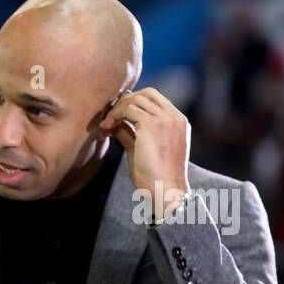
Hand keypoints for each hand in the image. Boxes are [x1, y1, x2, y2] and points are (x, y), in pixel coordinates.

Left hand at [99, 87, 190, 218]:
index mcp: (178, 122)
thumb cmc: (154, 177)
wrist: (165, 190)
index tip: (118, 115)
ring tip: (106, 126)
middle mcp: (174, 117)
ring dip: (117, 110)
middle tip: (110, 118)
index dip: (134, 102)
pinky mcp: (151, 126)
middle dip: (125, 102)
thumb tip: (115, 123)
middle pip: (146, 93)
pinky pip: (128, 110)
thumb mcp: (143, 149)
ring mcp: (165, 120)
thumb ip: (132, 133)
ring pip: (135, 100)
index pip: (155, 98)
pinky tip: (106, 129)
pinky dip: (114, 116)